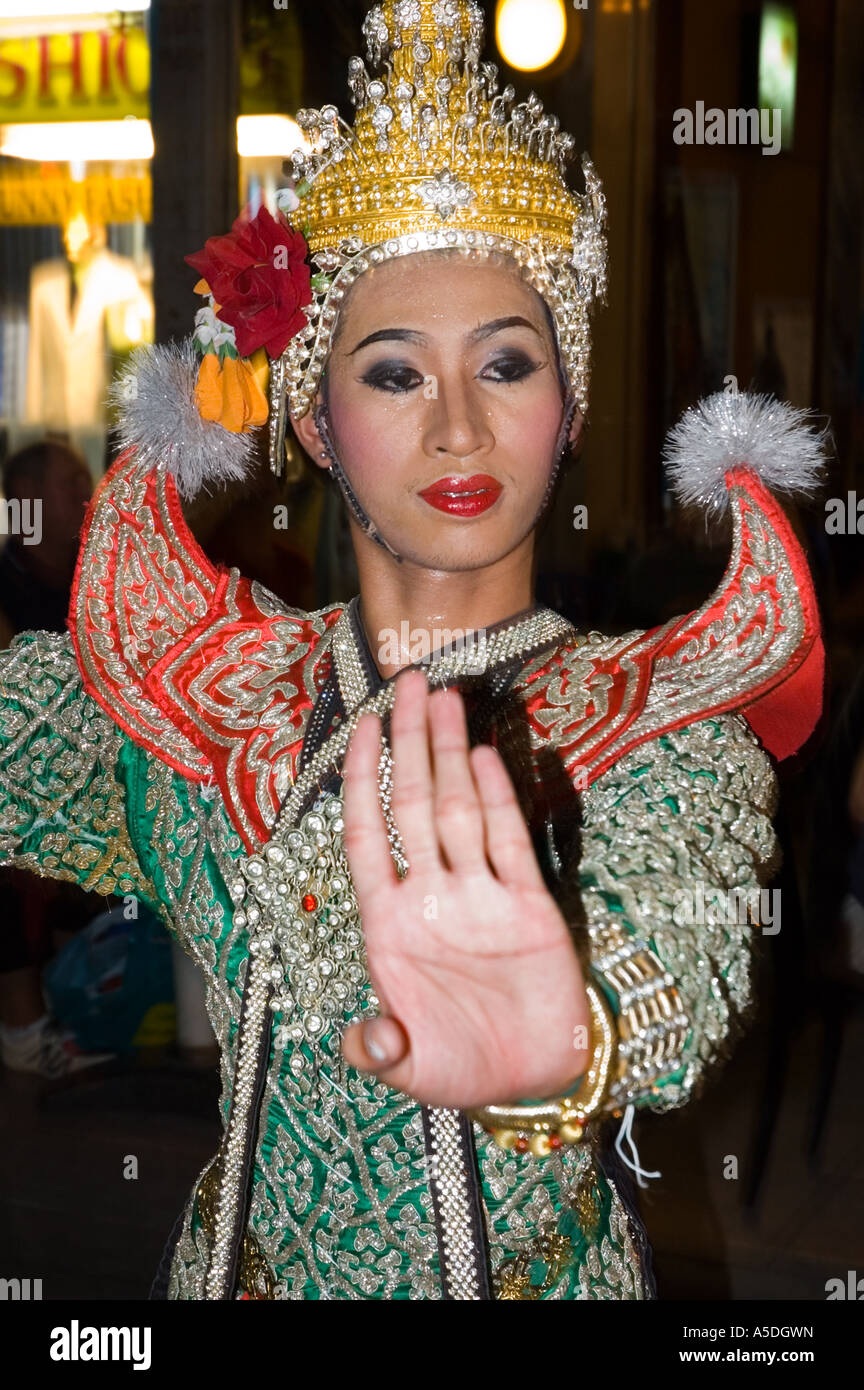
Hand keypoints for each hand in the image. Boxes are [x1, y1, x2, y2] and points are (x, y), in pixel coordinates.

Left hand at [340, 667, 590, 1109]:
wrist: (531, 1080)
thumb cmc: (458, 1069)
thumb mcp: (409, 1069)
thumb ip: (379, 1050)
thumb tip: (363, 1038)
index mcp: (389, 923)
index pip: (367, 834)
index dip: (361, 779)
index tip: (360, 726)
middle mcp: (430, 895)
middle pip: (413, 803)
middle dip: (409, 742)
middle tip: (407, 681)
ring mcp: (479, 894)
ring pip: (459, 809)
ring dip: (450, 754)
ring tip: (444, 696)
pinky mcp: (528, 903)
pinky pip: (507, 841)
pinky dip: (496, 798)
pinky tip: (483, 756)